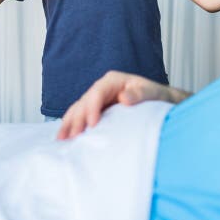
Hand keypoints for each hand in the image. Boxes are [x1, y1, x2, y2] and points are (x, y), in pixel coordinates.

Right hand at [57, 71, 173, 139]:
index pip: (97, 92)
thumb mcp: (151, 92)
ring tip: (61, 139)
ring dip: (69, 123)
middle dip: (77, 118)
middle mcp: (102, 88)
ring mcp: (96, 99)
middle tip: (73, 136)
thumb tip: (124, 97)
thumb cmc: (155, 96)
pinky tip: (64, 137)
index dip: (92, 107)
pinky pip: (79, 116)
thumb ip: (139, 94)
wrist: (158, 102)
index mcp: (113, 81)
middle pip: (84, 102)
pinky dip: (71, 126)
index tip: (92, 124)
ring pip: (77, 109)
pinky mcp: (95, 110)